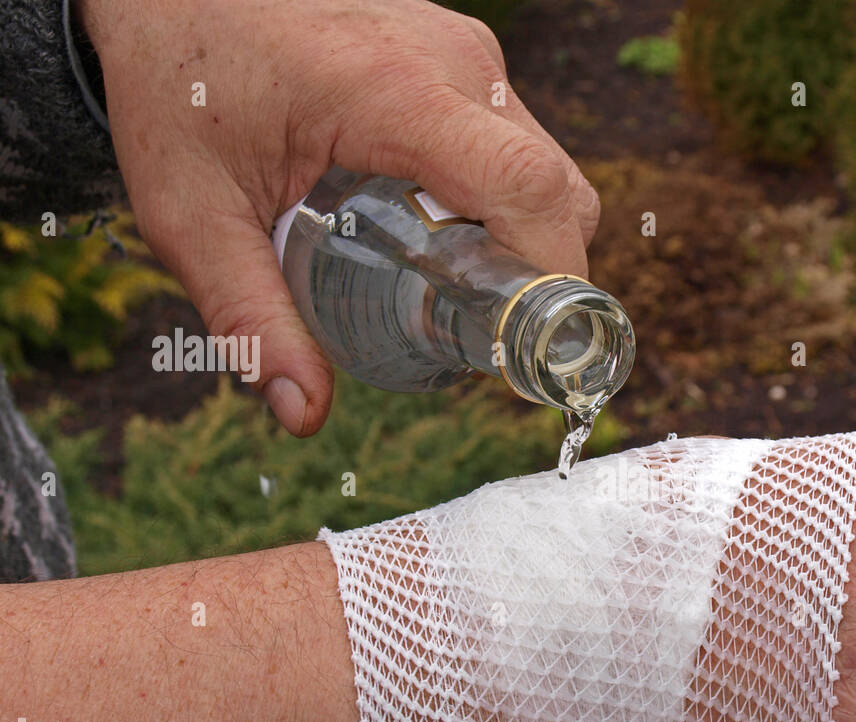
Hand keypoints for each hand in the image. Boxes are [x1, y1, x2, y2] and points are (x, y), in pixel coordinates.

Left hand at [77, 0, 598, 434]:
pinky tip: (435, 225)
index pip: (527, 188)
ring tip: (447, 280)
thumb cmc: (177, 84)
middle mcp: (452, 62)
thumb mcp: (193, 214)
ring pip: (547, 168)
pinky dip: (501, 200)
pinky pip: (516, 142)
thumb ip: (248, 315)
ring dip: (520, 239)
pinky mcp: (461, 54)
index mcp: (394, 93)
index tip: (527, 349)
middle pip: (556, 190)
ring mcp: (464, 52)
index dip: (550, 281)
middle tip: (474, 329)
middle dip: (538, 278)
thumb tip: (303, 414)